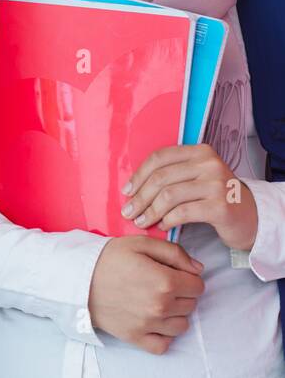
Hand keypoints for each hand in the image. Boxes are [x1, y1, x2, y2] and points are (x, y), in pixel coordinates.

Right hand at [86, 236, 203, 353]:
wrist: (76, 279)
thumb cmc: (108, 259)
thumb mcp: (140, 244)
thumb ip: (174, 252)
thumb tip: (198, 269)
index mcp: (165, 282)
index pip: (198, 286)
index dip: (187, 277)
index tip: (172, 273)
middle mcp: (160, 307)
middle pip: (191, 305)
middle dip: (181, 294)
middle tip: (159, 284)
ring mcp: (149, 325)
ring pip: (181, 326)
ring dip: (174, 314)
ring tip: (155, 302)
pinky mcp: (136, 338)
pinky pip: (163, 345)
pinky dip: (162, 335)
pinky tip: (152, 321)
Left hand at [123, 143, 257, 250]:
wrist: (251, 217)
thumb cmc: (215, 197)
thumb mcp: (196, 177)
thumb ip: (171, 175)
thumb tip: (132, 188)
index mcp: (200, 151)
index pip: (160, 158)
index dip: (138, 175)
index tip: (126, 192)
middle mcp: (209, 164)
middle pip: (161, 178)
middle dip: (140, 197)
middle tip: (129, 212)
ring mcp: (217, 184)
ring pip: (169, 196)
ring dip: (150, 211)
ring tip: (141, 222)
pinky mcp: (220, 206)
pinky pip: (182, 213)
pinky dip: (167, 220)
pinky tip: (163, 225)